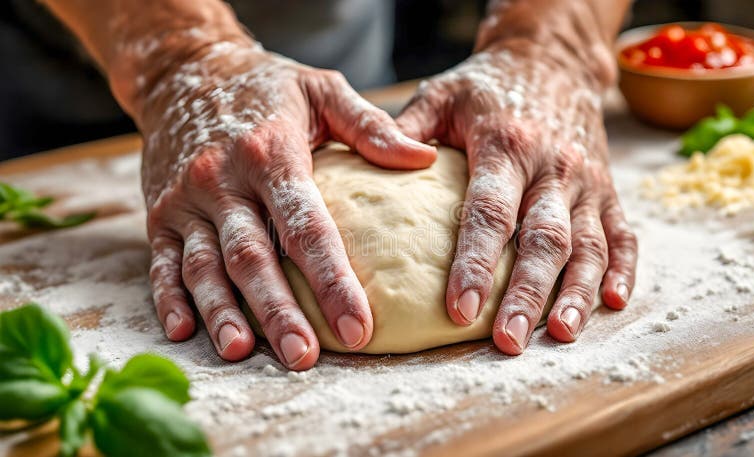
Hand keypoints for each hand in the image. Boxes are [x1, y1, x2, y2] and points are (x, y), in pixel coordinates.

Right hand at [139, 39, 435, 367]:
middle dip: (278, 310)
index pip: (306, 225)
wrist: (184, 70)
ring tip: (242, 352)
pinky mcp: (159, 214)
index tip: (358, 326)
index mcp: (270, 152)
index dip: (332, 279)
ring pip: (205, 265)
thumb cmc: (265, 87)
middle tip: (304, 357)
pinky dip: (168, 298)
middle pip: (253, 256)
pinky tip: (185, 332)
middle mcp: (223, 179)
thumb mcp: (321, 90)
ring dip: (223, 311)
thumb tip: (424, 158)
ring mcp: (186, 200)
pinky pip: (161, 261)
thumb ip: (370, 126)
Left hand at [396, 37, 637, 353]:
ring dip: (576, 293)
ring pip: (588, 244)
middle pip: (544, 239)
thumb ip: (407, 129)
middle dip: (527, 295)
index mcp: (507, 145)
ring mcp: (587, 181)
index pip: (490, 212)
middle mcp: (553, 167)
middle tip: (508, 342)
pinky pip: (623, 233)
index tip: (460, 308)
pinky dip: (624, 269)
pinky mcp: (608, 190)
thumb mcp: (442, 93)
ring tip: (560, 335)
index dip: (476, 262)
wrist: (552, 58)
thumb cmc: (487, 85)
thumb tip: (371, 169)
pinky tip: (614, 302)